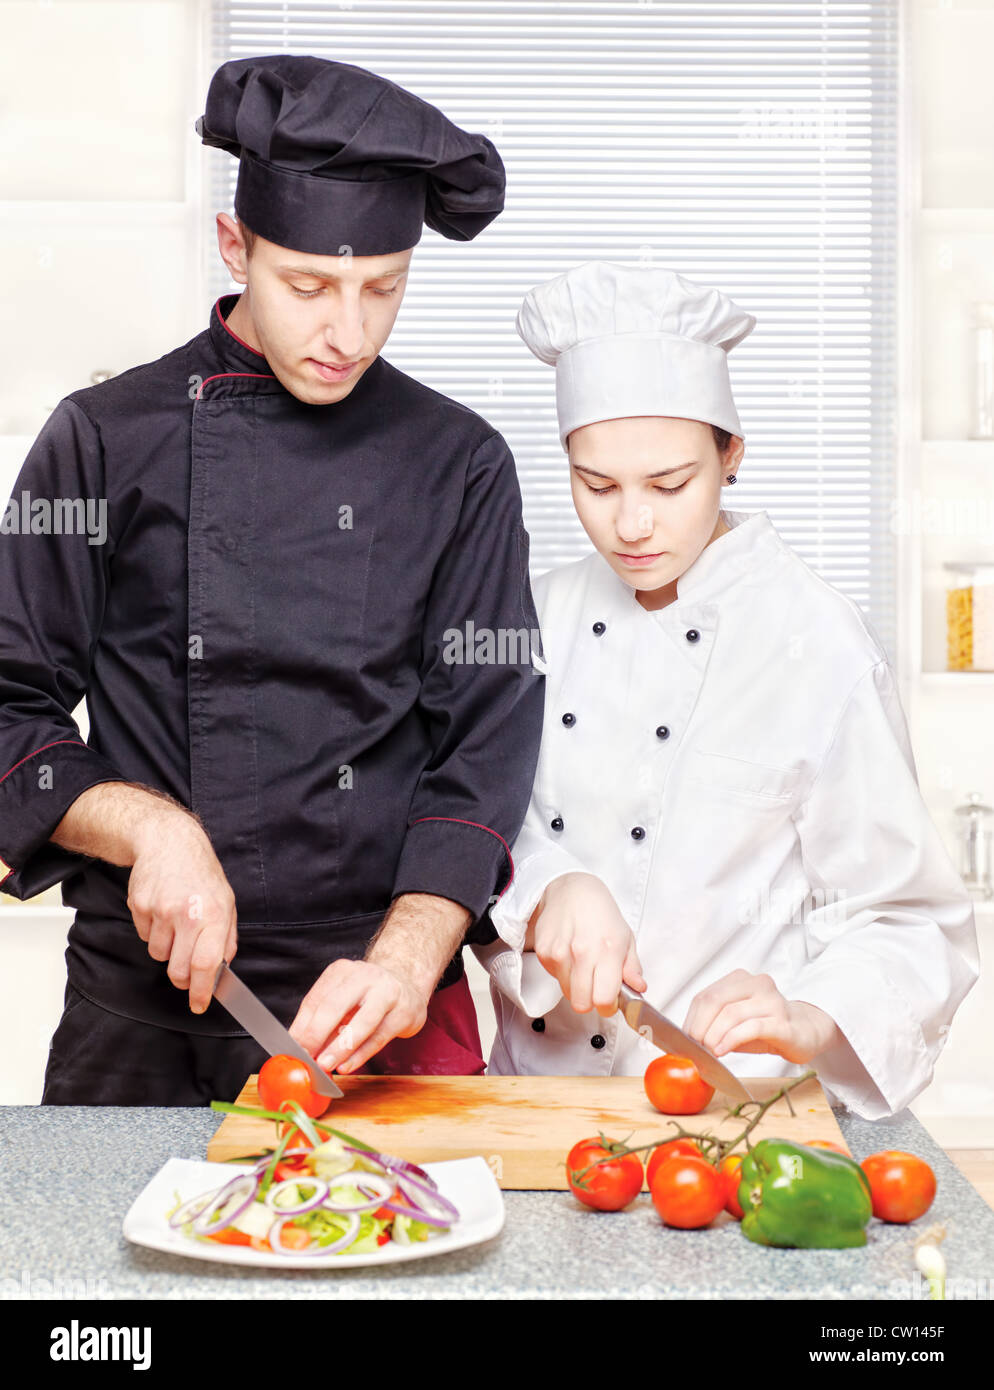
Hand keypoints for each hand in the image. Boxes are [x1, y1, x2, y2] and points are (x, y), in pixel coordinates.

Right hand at [126, 811, 236, 1013]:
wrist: (170, 843)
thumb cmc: (202, 875)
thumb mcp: (227, 902)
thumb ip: (227, 938)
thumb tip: (222, 970)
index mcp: (215, 914)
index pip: (206, 963)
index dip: (201, 990)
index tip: (199, 1004)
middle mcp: (188, 913)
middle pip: (178, 969)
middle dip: (181, 979)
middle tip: (186, 972)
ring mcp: (161, 909)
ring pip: (159, 955)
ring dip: (167, 949)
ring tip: (176, 924)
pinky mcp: (139, 905)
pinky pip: (145, 936)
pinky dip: (153, 931)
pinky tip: (162, 911)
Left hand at [289, 959, 428, 1073]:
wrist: (407, 983)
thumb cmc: (367, 996)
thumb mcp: (343, 999)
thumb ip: (322, 1021)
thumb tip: (301, 1049)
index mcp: (342, 971)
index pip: (316, 1000)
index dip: (301, 1027)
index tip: (291, 1050)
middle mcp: (365, 976)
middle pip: (335, 1006)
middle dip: (316, 1035)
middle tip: (305, 1057)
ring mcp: (387, 992)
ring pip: (361, 1022)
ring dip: (340, 1048)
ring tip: (324, 1065)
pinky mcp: (404, 1012)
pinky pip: (379, 1037)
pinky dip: (360, 1054)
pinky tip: (347, 1066)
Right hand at [529, 872, 645, 1015]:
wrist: (572, 891)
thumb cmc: (601, 914)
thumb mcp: (626, 937)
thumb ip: (632, 967)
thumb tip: (638, 988)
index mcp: (608, 950)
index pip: (604, 999)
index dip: (608, 1006)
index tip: (610, 1000)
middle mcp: (582, 952)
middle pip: (582, 1004)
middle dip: (591, 1001)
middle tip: (597, 988)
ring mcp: (560, 952)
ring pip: (567, 993)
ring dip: (577, 987)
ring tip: (583, 966)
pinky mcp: (544, 952)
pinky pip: (555, 978)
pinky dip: (563, 974)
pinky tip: (570, 956)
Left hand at [681, 969, 840, 1064]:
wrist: (806, 1031)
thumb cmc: (766, 1027)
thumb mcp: (736, 1022)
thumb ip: (714, 1023)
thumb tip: (686, 1040)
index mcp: (740, 980)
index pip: (705, 996)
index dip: (691, 1019)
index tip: (683, 1040)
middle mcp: (757, 984)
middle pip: (715, 1001)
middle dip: (699, 1027)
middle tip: (694, 1047)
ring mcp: (772, 1001)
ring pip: (731, 1014)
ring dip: (713, 1036)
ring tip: (707, 1052)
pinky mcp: (782, 1022)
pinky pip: (752, 1027)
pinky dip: (731, 1039)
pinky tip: (722, 1051)